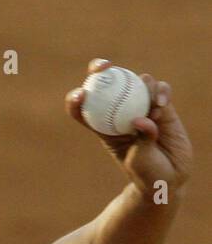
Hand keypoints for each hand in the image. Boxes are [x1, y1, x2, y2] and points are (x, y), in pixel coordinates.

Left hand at [65, 59, 193, 196]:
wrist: (167, 176)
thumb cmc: (145, 172)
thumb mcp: (138, 159)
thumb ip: (141, 139)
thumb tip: (141, 119)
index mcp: (103, 127)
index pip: (83, 109)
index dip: (76, 99)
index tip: (80, 94)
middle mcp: (120, 112)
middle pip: (106, 85)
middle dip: (100, 70)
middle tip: (104, 67)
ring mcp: (141, 106)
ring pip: (137, 83)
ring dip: (144, 87)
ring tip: (153, 109)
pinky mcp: (162, 106)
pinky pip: (160, 90)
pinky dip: (161, 92)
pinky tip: (162, 104)